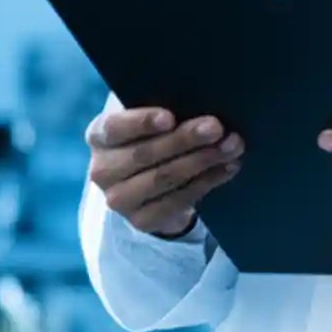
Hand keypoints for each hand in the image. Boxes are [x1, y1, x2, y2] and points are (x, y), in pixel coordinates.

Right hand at [86, 108, 243, 237]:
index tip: (170, 118)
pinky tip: (228, 167)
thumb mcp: (152, 120)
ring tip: (231, 146)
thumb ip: (167, 114)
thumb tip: (203, 111)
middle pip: (145, 153)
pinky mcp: (141, 220)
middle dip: (185, 139)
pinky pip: (178, 200)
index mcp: (100, 136)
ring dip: (203, 160)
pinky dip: (207, 181)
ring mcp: (119, 199)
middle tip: (216, 127)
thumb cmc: (154, 136)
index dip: (141, 122)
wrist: (151, 180)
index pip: (114, 127)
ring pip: (164, 177)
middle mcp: (102, 169)